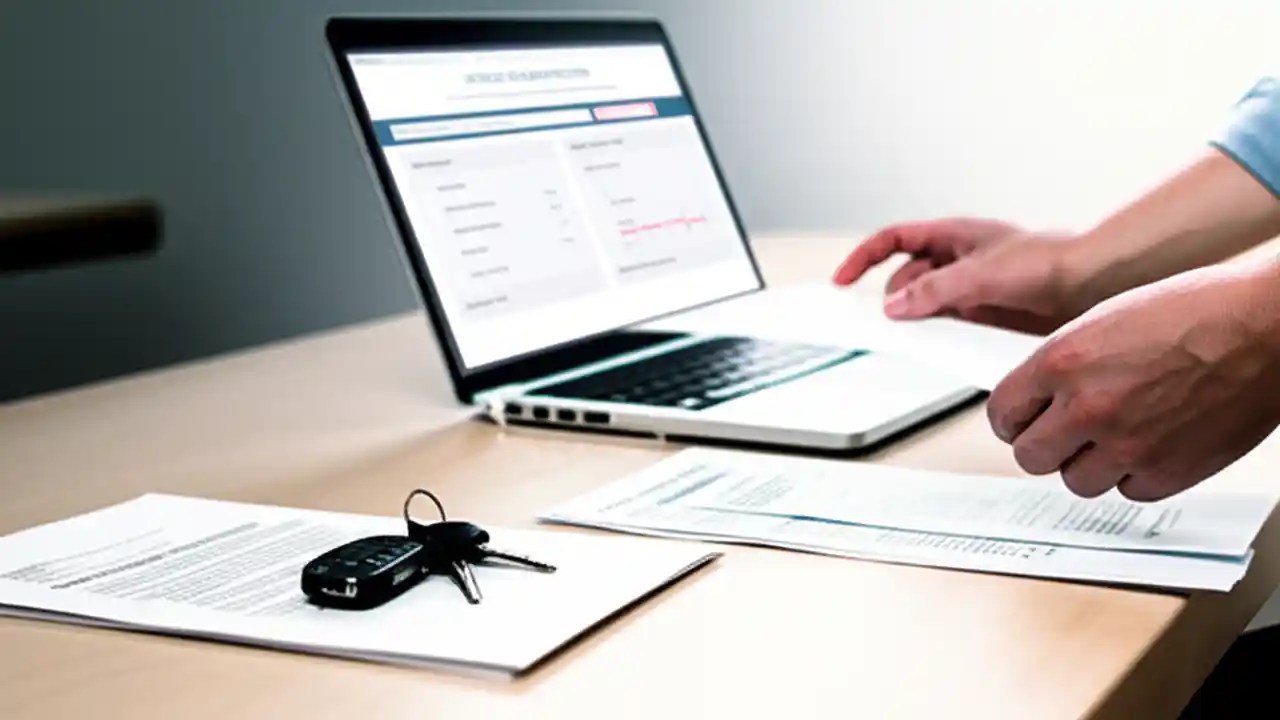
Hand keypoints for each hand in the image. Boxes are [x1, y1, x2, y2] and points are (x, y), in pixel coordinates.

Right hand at [832, 218, 1085, 334]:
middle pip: (905, 277)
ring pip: (925, 303)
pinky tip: (937, 345)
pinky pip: (948, 322)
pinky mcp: (985, 312)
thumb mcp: (980, 275)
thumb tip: (894, 306)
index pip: (893, 240)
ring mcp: (971, 286)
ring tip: (910, 335)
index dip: (863, 258)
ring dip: (915, 318)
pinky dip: (936, 333)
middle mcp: (959, 258)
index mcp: (953, 235)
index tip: (842, 282)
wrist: (1094, 283)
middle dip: (891, 297)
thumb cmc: (1050, 261)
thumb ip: (933, 292)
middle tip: (880, 322)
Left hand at [988, 259, 1279, 500]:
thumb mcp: (1103, 322)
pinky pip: (1128, 491)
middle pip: (1030, 457)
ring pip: (1076, 481)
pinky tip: (1152, 443)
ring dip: (1089, 463)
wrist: (1265, 327)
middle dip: (1045, 444)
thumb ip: (1062, 366)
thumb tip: (1037, 401)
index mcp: (1061, 362)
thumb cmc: (1195, 312)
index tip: (1023, 420)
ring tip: (1116, 434)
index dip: (1014, 417)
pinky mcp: (1167, 472)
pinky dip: (1135, 474)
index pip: (1003, 413)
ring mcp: (1127, 445)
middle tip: (1064, 433)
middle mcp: (1088, 407)